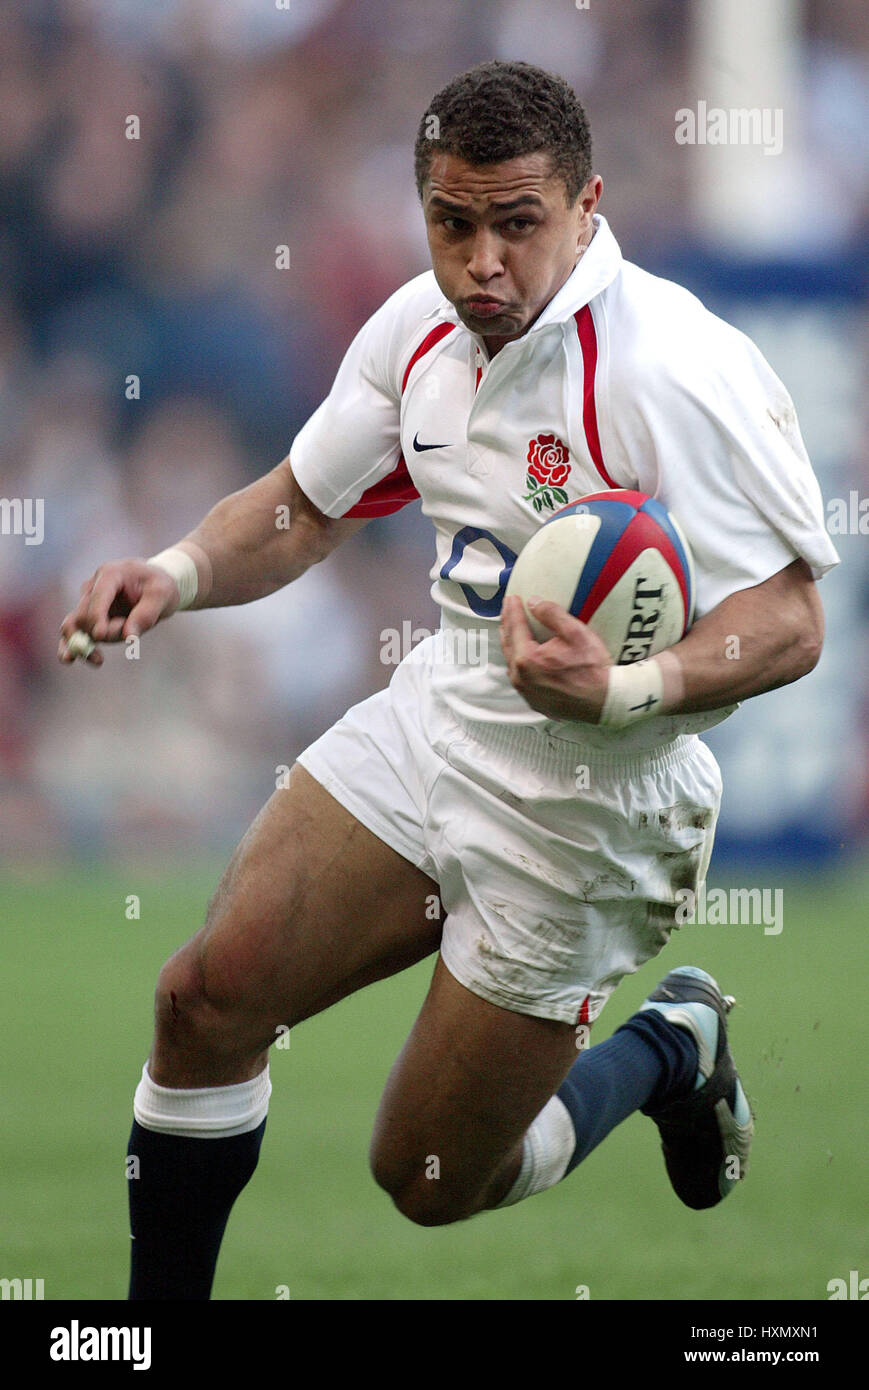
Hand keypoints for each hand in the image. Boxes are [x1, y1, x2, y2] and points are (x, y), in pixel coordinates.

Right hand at [58, 560, 180, 665]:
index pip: (98, 597)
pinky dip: (73, 645)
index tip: (99, 635)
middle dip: (102, 632)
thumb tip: (128, 637)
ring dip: (84, 643)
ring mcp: (88, 602)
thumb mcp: (162, 595)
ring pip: (77, 625)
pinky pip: (75, 632)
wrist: (156, 587)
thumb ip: (146, 615)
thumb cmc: (160, 587)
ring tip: (98, 660)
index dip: (96, 616)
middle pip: (85, 614)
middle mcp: (93, 586)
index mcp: (110, 574)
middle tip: (128, 635)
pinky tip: (68, 658)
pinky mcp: (89, 618)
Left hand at [499, 595, 611, 721]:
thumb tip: (534, 603)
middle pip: (509, 645)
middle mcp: (522, 678)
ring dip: (511, 644)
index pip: (515, 628)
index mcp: (528, 659)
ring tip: (512, 630)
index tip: (511, 598)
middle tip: (508, 609)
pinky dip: (519, 663)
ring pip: (512, 663)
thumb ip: (552, 614)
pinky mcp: (535, 700)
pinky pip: (520, 677)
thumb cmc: (593, 670)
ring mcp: (527, 692)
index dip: (513, 610)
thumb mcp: (576, 633)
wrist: (605, 701)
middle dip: (508, 624)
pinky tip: (523, 656)